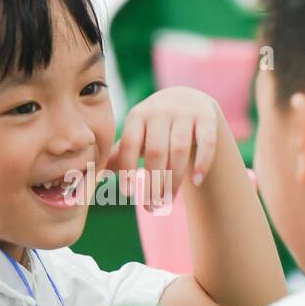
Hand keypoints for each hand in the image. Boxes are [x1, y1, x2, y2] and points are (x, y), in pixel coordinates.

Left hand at [107, 87, 220, 204]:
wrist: (188, 99)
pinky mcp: (207, 116)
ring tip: (169, 200)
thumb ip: (121, 154)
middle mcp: (160, 110)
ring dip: (174, 179)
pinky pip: (207, 142)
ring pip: (179, 149)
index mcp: (138, 115)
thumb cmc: (155, 126)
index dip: (128, 170)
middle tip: (152, 206)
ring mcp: (185, 112)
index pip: (130, 145)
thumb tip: (97, 177)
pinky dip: (202, 163)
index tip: (128, 195)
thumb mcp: (138, 134)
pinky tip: (196, 182)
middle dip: (153, 182)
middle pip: (156, 151)